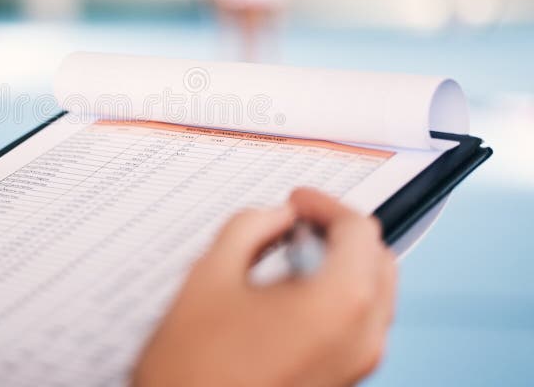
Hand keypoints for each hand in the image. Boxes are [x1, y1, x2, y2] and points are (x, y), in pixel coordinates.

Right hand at [132, 188, 395, 386]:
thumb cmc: (193, 367)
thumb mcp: (210, 275)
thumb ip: (249, 227)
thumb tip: (274, 218)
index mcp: (339, 304)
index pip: (358, 230)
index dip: (325, 204)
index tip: (297, 201)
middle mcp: (361, 339)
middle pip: (377, 262)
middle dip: (340, 233)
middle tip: (298, 220)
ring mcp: (355, 367)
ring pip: (371, 296)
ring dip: (339, 265)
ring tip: (288, 254)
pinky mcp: (340, 383)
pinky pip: (356, 327)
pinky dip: (334, 298)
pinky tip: (287, 293)